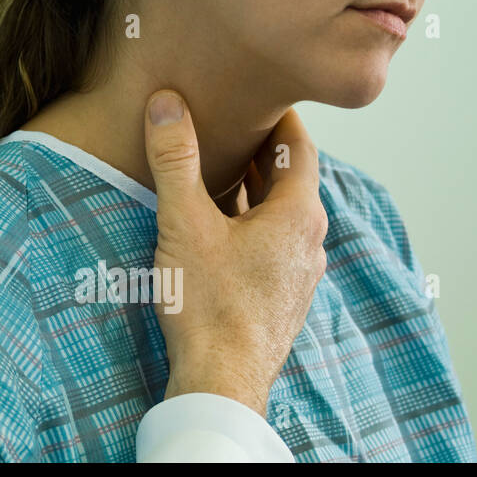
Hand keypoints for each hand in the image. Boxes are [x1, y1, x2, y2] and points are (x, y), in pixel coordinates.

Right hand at [143, 89, 327, 415]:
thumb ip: (175, 160)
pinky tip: (213, 228)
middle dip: (255, 151)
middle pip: (288, 180)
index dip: (276, 116)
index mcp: (299, 215)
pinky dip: (246, 223)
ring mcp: (297, 274)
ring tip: (211, 170)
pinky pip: (267, 244)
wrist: (221, 382)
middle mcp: (309, 242)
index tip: (253, 94)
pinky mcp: (278, 298)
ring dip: (248, 190)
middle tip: (223, 123)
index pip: (299, 146)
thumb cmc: (208, 304)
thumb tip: (167, 102)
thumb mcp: (184, 223)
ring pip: (276, 215)